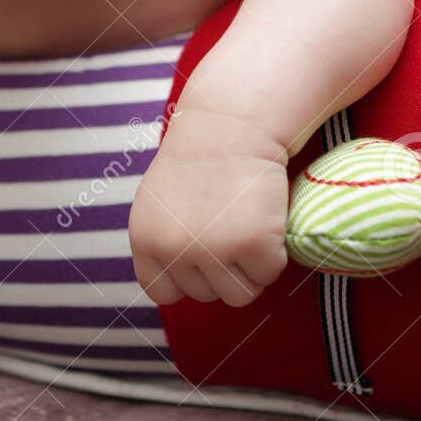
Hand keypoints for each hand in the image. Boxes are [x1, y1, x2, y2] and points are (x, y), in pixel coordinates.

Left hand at [128, 108, 291, 306]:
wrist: (232, 125)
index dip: (187, 278)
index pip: (163, 292)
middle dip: (223, 269)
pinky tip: (266, 219)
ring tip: (248, 225)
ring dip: (250, 268)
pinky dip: (274, 254)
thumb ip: (161, 242)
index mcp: (146, 240)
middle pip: (206, 295)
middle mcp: (173, 250)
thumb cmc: (201, 161)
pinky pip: (269, 274)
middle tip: (231, 226)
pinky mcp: (252, 245)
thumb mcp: (159, 203)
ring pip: (239, 294)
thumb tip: (174, 287)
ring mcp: (212, 250)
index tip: (202, 256)